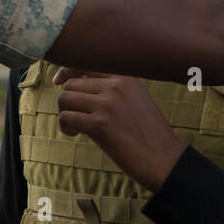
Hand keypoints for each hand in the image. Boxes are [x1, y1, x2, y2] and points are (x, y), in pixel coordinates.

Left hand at [53, 67, 185, 191]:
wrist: (165, 160)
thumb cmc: (149, 135)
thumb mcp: (136, 101)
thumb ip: (113, 89)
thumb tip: (75, 84)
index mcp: (126, 78)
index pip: (86, 64)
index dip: (68, 72)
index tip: (59, 81)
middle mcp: (117, 86)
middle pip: (71, 83)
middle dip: (66, 100)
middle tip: (74, 117)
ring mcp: (108, 104)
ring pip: (65, 98)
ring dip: (63, 113)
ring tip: (74, 127)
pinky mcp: (100, 125)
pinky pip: (66, 117)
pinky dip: (65, 126)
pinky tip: (74, 134)